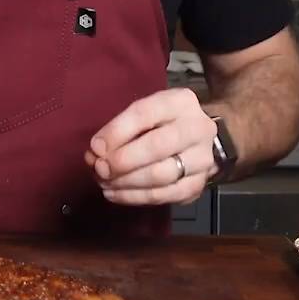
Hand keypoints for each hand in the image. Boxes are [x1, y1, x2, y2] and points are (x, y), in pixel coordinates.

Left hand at [84, 88, 214, 205]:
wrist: (199, 140)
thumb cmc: (162, 123)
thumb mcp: (144, 112)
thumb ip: (120, 129)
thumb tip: (96, 152)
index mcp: (181, 102)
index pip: (145, 114)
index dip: (116, 132)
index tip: (95, 147)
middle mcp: (198, 129)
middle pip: (157, 147)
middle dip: (123, 161)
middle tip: (100, 169)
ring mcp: (203, 159)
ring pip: (162, 175)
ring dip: (126, 182)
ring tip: (105, 182)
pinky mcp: (199, 185)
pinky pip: (165, 196)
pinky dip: (135, 197)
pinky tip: (115, 194)